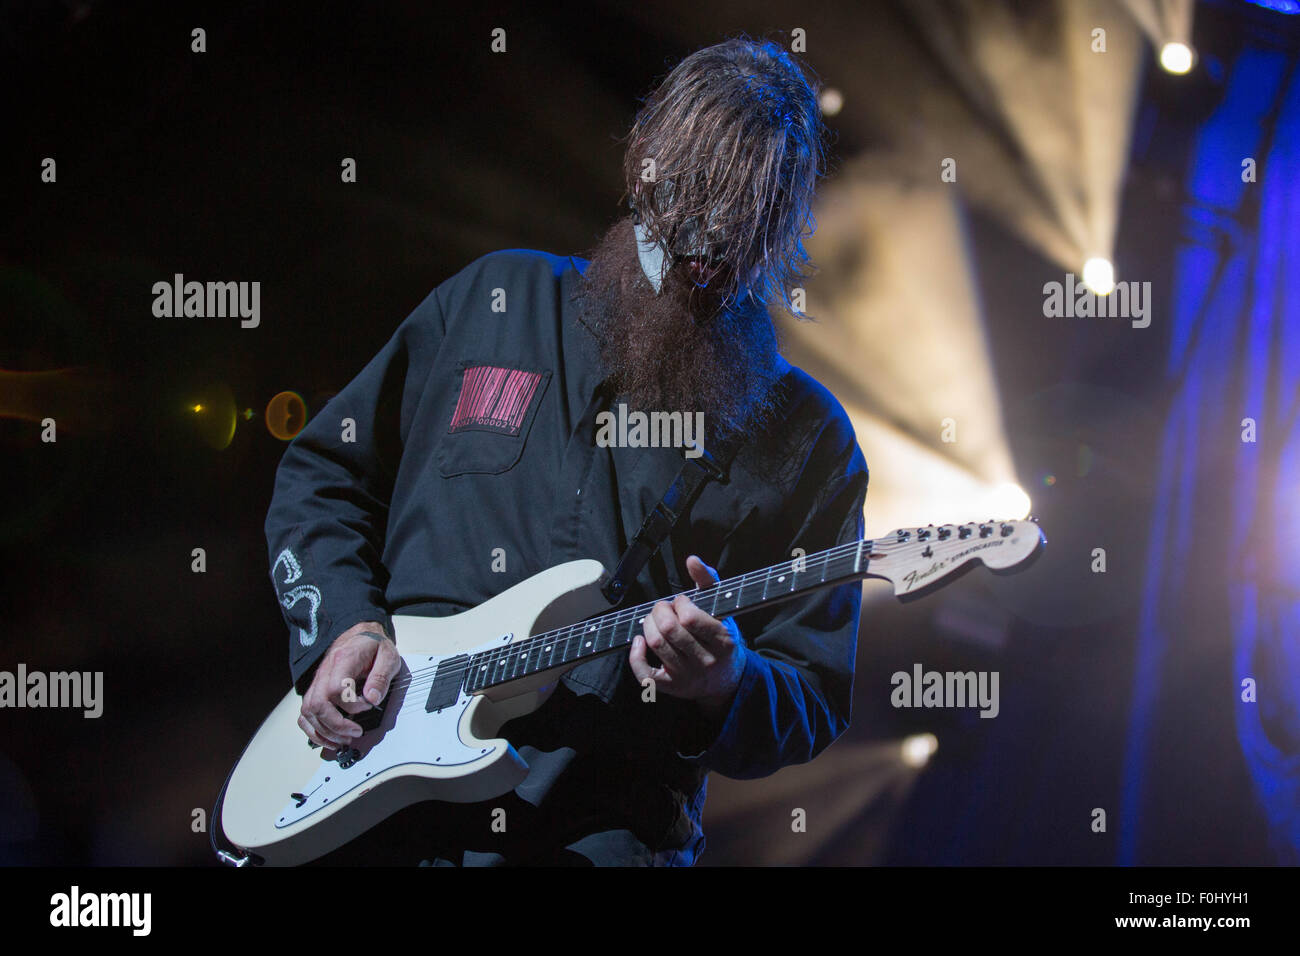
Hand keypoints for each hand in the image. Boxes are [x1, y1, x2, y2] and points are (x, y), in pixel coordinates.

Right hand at [298, 621, 399, 748]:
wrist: (360, 635)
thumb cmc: (373, 647)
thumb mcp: (387, 656)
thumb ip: (381, 677)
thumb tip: (372, 698)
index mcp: (343, 660)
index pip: (336, 688)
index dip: (351, 704)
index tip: (368, 706)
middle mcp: (325, 672)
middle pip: (318, 704)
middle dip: (336, 725)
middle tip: (355, 733)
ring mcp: (317, 682)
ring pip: (308, 712)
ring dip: (324, 731)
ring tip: (343, 740)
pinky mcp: (316, 690)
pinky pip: (304, 714)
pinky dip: (313, 730)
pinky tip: (328, 738)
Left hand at [629, 555, 746, 716]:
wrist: (726, 679)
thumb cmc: (720, 638)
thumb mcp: (721, 609)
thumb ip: (707, 581)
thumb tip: (692, 560)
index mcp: (723, 642)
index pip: (691, 618)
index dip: (679, 603)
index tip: (681, 602)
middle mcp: (707, 662)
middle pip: (669, 630)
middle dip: (660, 611)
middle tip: (664, 608)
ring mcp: (687, 677)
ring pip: (656, 644)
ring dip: (648, 625)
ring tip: (654, 620)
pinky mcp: (671, 687)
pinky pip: (644, 674)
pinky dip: (635, 655)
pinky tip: (639, 641)